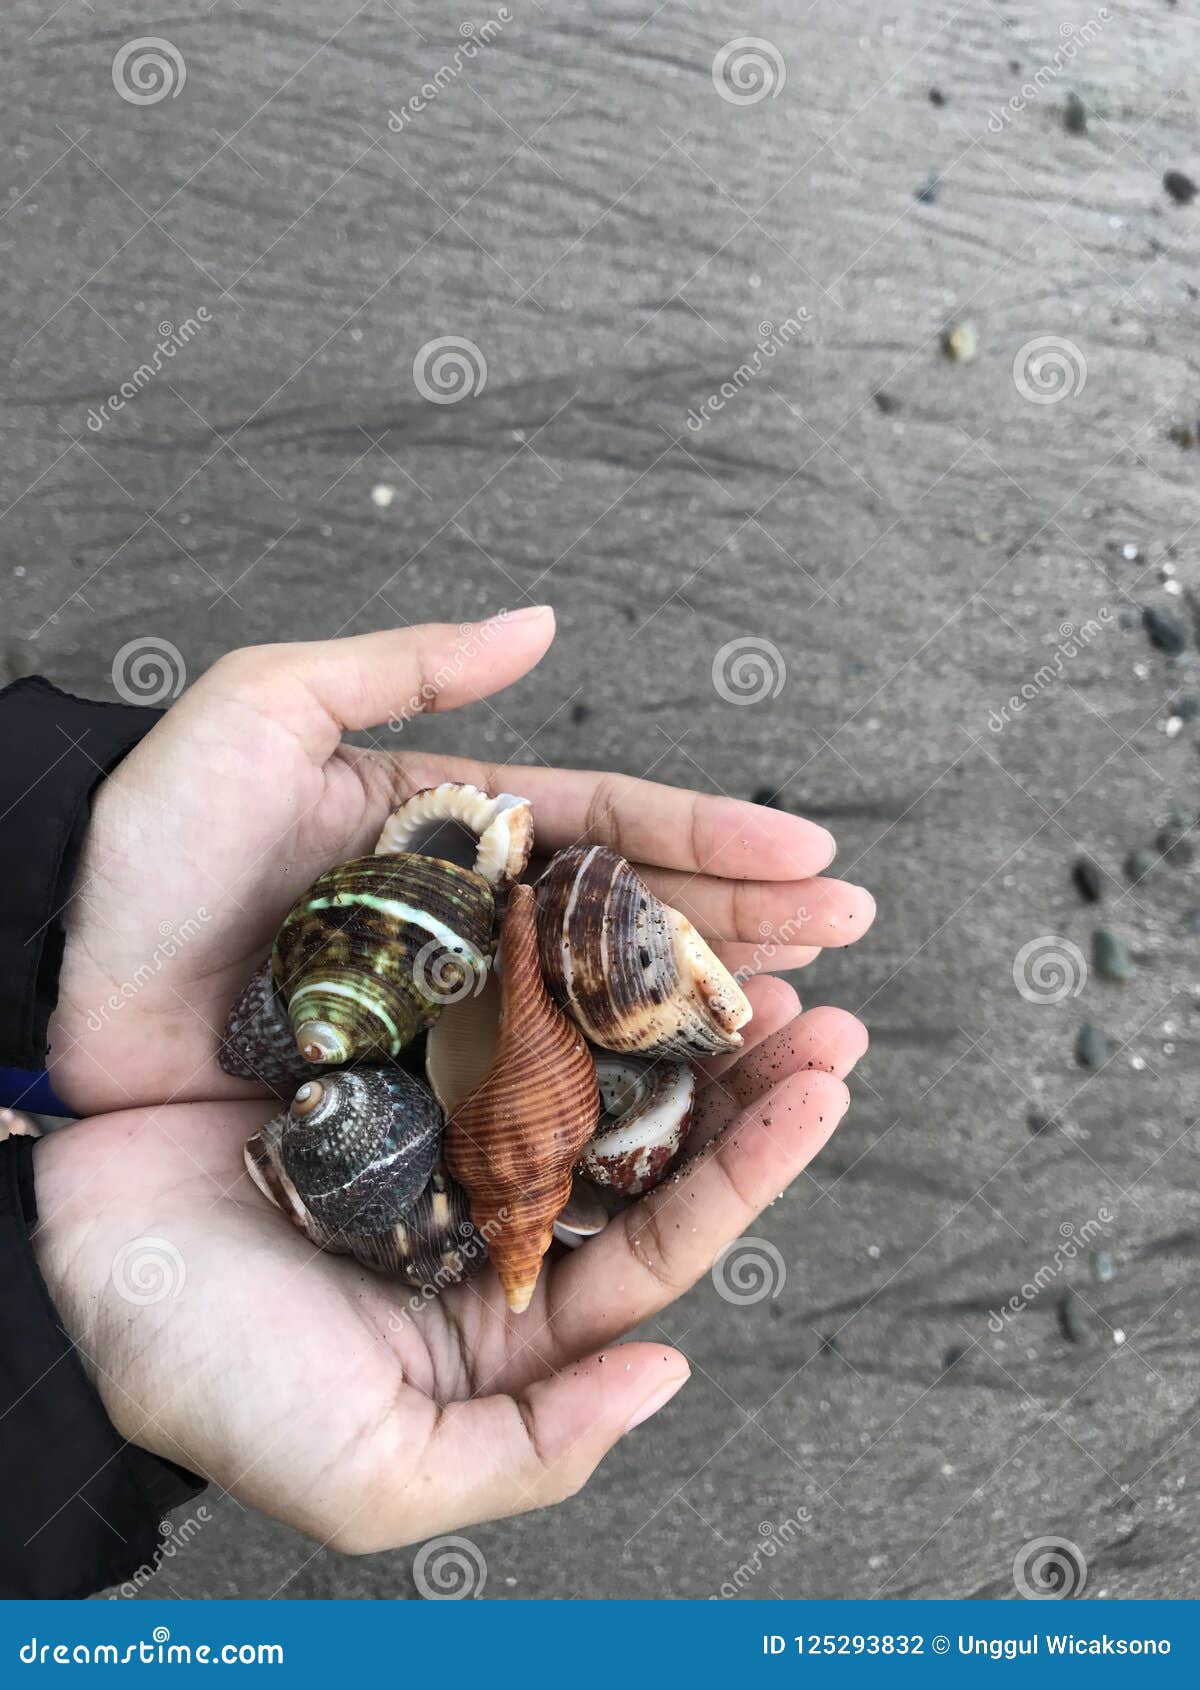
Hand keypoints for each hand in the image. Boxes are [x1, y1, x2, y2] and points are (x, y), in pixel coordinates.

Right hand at [33, 990, 865, 1552]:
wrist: (53, 1241)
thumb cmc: (197, 1365)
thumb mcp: (371, 1471)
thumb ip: (532, 1455)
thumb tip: (666, 1375)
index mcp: (505, 1293)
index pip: (659, 1228)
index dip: (749, 1163)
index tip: (821, 1088)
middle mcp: (490, 1186)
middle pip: (647, 1121)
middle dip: (744, 1062)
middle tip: (826, 1003)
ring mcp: (443, 1091)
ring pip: (591, 1033)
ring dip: (677, 986)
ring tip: (768, 935)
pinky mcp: (390, 1009)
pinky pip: (497, 966)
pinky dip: (566, 933)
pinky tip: (628, 896)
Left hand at [47, 608, 873, 1114]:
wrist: (41, 987)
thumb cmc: (143, 851)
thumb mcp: (262, 712)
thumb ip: (401, 662)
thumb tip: (539, 621)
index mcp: (457, 840)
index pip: (612, 832)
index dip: (714, 839)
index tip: (814, 851)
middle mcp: (474, 942)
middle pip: (636, 935)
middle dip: (750, 932)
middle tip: (847, 944)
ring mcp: (452, 1038)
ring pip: (610, 1033)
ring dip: (716, 1032)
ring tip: (811, 1033)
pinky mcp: (423, 1127)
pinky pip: (543, 1123)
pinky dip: (628, 1125)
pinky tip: (705, 1126)